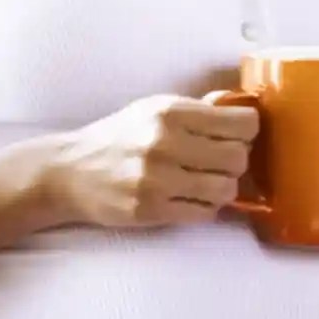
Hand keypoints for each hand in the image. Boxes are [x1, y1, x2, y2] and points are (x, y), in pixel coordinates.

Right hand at [46, 95, 258, 228]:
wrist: (72, 171)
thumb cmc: (119, 137)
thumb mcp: (153, 109)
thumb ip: (196, 109)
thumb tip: (236, 105)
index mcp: (170, 112)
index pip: (241, 123)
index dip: (247, 130)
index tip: (237, 134)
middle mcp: (165, 143)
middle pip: (238, 157)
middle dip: (236, 160)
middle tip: (220, 161)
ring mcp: (158, 179)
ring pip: (226, 189)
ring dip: (222, 187)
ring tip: (206, 181)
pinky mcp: (151, 210)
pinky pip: (204, 213)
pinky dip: (204, 206)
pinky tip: (190, 197)